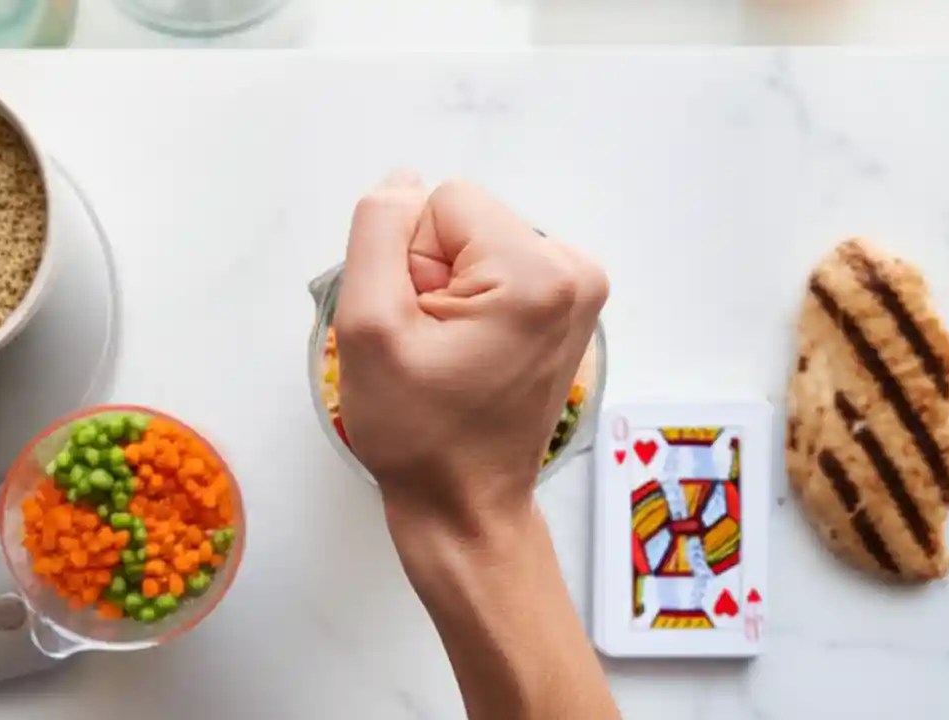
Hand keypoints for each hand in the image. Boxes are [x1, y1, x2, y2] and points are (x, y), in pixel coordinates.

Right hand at [334, 172, 607, 532]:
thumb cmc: (419, 434)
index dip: (409, 260)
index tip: (419, 325)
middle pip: (465, 222)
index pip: (441, 201)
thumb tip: (401, 180)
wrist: (465, 506)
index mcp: (536, 273)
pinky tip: (470, 356)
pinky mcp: (570, 309)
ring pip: (477, 246)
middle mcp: (575, 272)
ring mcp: (579, 292)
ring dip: (449, 293)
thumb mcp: (369, 327)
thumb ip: (377, 232)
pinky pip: (498, 270)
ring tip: (450, 356)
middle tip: (432, 346)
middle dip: (432, 274)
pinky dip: (474, 306)